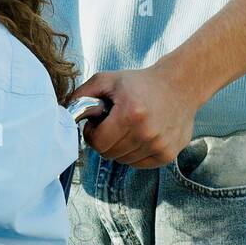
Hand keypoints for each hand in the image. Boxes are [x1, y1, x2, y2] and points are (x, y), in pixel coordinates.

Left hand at [70, 65, 200, 167]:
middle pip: (109, 154)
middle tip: (113, 124)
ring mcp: (159, 145)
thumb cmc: (141, 83)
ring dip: (120, 147)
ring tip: (128, 128)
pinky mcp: (168, 154)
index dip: (92, 134)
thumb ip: (82, 94)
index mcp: (130, 113)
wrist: (180, 86)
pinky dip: (134, 153)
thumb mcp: (108, 80)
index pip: (98, 143)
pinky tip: (140, 136)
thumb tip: (65, 112)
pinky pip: (139, 164)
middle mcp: (146, 132)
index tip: (98, 123)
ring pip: (123, 161)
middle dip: (105, 140)